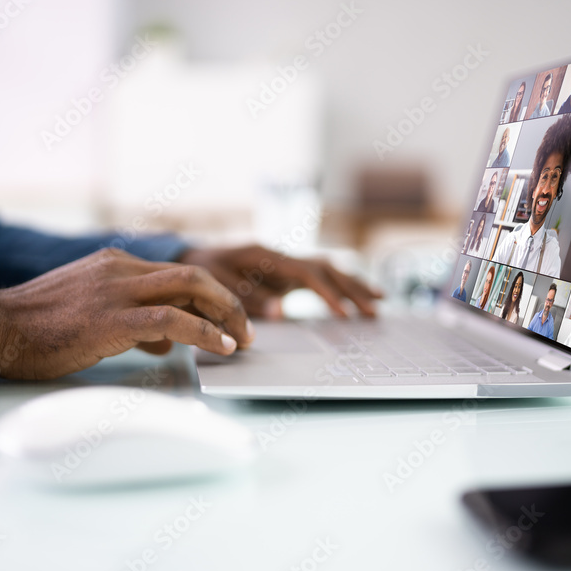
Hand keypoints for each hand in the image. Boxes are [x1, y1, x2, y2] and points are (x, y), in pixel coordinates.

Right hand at [0, 248, 253, 380]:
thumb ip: (133, 320)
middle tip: (247, 328)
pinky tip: (219, 346)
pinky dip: (203, 331)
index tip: (229, 318)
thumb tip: (166, 341)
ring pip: (190, 287)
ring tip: (241, 340)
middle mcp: (120, 269)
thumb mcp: (92, 315)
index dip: (211, 295)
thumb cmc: (38, 329)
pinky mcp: (111, 317)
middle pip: (194, 274)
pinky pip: (172, 319)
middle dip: (228, 300)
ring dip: (225, 314)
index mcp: (115, 264)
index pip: (177, 273)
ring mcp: (116, 289)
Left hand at [178, 245, 381, 318]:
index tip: (345, 315)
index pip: (307, 272)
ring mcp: (286, 263)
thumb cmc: (202, 272)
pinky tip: (358, 297)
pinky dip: (341, 286)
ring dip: (353, 284)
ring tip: (379, 301)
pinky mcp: (287, 273)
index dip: (329, 293)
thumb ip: (247, 297)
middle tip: (375, 308)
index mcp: (266, 256)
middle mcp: (281, 255)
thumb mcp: (216, 285)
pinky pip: (321, 276)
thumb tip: (281, 312)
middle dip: (353, 288)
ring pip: (329, 269)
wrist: (192, 258)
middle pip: (327, 267)